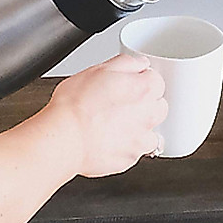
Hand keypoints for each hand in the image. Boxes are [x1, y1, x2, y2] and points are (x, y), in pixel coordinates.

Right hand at [46, 55, 167, 178]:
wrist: (63, 138)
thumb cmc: (76, 104)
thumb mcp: (99, 68)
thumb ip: (126, 63)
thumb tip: (140, 64)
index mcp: (143, 89)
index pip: (158, 81)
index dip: (142, 81)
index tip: (130, 84)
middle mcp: (147, 115)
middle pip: (160, 107)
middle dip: (147, 104)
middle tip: (124, 104)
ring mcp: (139, 140)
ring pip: (152, 133)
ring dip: (140, 128)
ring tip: (118, 125)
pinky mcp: (128, 160)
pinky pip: (136, 152)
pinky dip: (127, 147)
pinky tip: (111, 140)